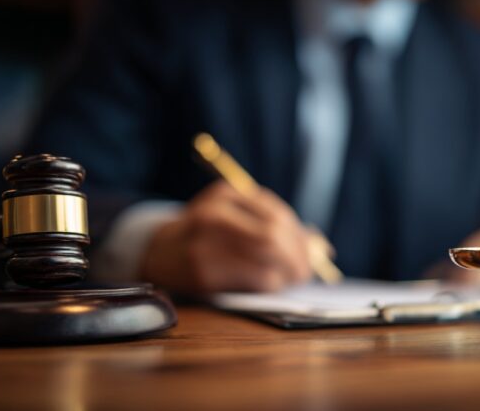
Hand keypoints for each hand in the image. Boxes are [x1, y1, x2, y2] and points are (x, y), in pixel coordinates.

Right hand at [140, 182, 311, 292]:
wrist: (158, 250)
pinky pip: (253, 282)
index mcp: (225, 194)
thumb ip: (275, 223)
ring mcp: (205, 245)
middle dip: (298, 257)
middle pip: (272, 237)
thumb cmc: (208, 232)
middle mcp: (214, 216)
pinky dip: (272, 284)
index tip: (313, 250)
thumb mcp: (236, 214)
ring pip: (267, 261)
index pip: (276, 215)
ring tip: (293, 277)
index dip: (300, 236)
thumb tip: (321, 247)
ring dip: (288, 272)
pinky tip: (272, 284)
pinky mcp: (203, 275)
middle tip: (307, 271)